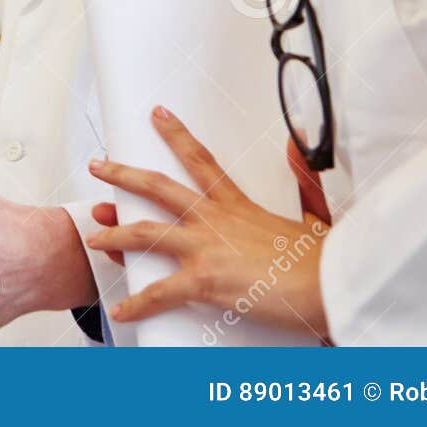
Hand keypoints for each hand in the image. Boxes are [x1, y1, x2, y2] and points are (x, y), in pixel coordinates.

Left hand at [84, 106, 330, 338]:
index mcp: (237, 206)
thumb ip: (299, 178)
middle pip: (157, 187)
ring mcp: (205, 248)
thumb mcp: (314, 211)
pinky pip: (159, 293)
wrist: (332, 284)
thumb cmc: (324, 260)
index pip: (200, 160)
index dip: (175, 134)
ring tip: (94, 237)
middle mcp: (215, 220)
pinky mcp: (205, 279)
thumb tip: (295, 144)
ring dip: (114, 236)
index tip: (157, 115)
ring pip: (145, 234)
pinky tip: (122, 310)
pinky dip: (137, 304)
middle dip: (122, 174)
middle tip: (98, 165)